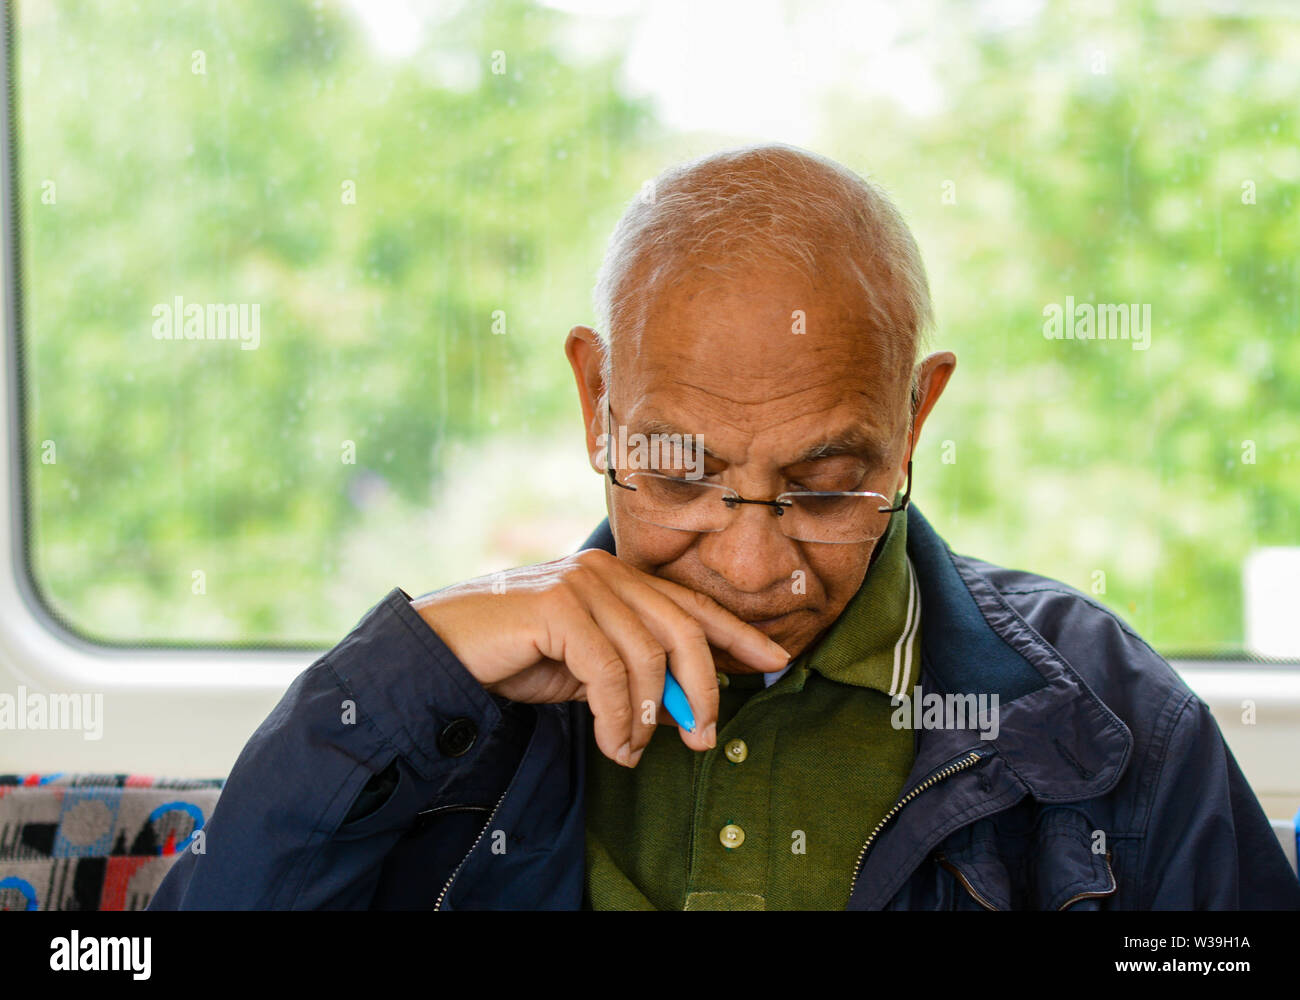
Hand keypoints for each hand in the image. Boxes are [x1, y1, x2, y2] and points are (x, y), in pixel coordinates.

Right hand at [410, 549, 790, 766]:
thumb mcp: (587, 667)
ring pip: (647, 657)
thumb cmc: (514, 657)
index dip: (736, 634)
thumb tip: (690, 710)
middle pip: (681, 629)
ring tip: (631, 752)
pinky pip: (609, 672)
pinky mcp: (557, 606)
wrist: (442, 649)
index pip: (690, 606)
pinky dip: (617, 717)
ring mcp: (581, 583)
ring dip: (647, 718)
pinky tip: (611, 743)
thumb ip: (635, 674)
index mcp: (617, 576)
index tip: (775, 661)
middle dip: (702, 690)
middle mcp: (605, 570)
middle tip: (702, 738)